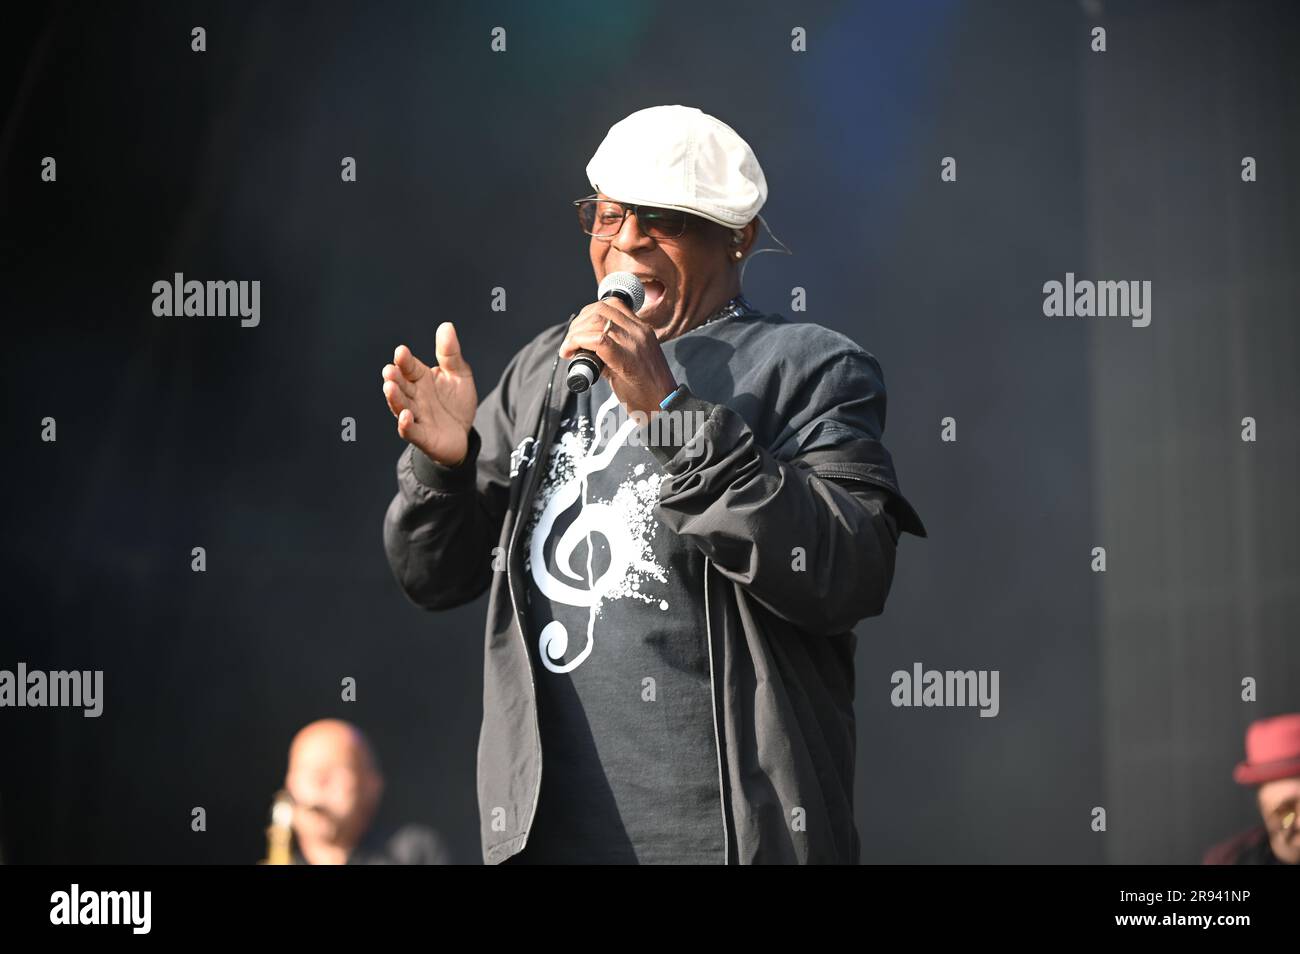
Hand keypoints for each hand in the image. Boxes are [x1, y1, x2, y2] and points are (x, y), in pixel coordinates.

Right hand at [382, 322, 477, 465]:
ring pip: (400, 406)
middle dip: (394, 378)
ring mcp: (416, 416)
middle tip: (389, 370)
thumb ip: (450, 354)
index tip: (401, 351)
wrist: (463, 433)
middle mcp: (414, 396)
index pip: (409, 367)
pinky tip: (405, 417)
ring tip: (390, 387)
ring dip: (394, 397)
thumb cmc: (456, 402)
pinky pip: (410, 431)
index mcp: (420, 378)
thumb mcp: (459, 374)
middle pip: (401, 385)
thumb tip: (446, 326)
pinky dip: (405, 425)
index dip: (404, 360)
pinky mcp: (422, 436)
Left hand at [559, 297, 677, 419]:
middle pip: (600, 309)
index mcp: (642, 330)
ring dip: (575, 333)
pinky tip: (570, 352)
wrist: (664, 409)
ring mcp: (634, 343)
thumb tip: (586, 349)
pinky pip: (596, 340)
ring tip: (569, 348)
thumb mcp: (632, 362)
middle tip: (570, 341)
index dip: (589, 313)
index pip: (612, 304)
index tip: (579, 330)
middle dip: (578, 323)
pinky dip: (577, 342)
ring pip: (595, 320)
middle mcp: (639, 332)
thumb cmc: (646, 391)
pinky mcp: (626, 358)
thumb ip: (611, 351)